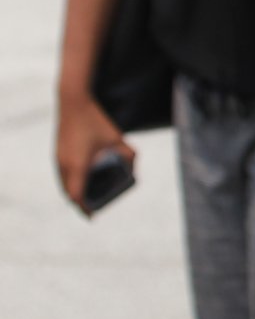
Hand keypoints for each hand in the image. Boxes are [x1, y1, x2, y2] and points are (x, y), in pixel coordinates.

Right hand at [55, 92, 134, 212]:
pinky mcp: (57, 154)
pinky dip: (70, 183)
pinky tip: (79, 182)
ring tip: (86, 198)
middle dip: (80, 204)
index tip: (93, 216)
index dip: (84, 208)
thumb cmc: (96, 120)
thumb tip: (134, 171)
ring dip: (74, 193)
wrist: (72, 102)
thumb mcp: (117, 139)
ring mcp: (58, 159)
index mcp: (78, 165)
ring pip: (64, 185)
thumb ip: (128, 156)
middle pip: (69, 194)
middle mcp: (65, 165)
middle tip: (92, 208)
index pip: (77, 196)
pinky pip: (62, 175)